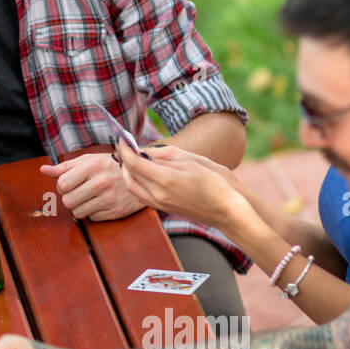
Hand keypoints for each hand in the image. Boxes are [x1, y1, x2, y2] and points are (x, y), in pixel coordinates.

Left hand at [40, 152, 144, 220]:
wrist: (141, 176)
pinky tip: (102, 203)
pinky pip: (92, 218)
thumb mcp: (89, 160)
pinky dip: (94, 212)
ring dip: (81, 207)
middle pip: (67, 201)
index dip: (63, 186)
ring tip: (90, 197)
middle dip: (70, 198)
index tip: (71, 183)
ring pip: (78, 213)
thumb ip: (65, 167)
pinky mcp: (116, 211)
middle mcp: (101, 182)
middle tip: (80, 192)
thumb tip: (43, 170)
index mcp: (92, 166)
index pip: (62, 184)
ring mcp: (109, 198)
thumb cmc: (109, 166)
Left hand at [116, 141, 251, 230]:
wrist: (227, 209)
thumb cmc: (215, 181)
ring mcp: (160, 204)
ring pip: (132, 187)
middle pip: (129, 175)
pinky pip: (140, 195)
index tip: (122, 138)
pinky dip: (136, 182)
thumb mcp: (191, 160)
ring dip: (127, 172)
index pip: (134, 162)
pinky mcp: (163, 209)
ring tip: (132, 158)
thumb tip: (145, 151)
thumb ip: (164, 154)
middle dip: (124, 159)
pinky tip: (142, 173)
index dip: (125, 149)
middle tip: (126, 146)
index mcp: (166, 179)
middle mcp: (158, 194)